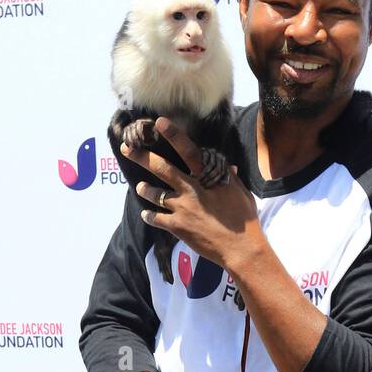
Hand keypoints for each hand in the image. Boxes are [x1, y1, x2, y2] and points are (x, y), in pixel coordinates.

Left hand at [121, 116, 263, 274]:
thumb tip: (229, 168)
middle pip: (162, 168)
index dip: (174, 135)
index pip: (188, 150)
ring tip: (139, 188)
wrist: (241, 249)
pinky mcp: (178, 227)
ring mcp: (182, 208)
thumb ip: (231, 179)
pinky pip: (156, 218)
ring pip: (154, 194)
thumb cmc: (245, 221)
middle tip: (126, 148)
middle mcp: (191, 189)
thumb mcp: (241, 193)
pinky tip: (146, 215)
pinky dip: (150, 216)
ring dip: (144, 189)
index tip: (159, 122)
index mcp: (208, 178)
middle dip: (142, 156)